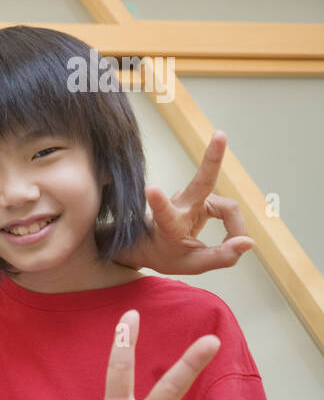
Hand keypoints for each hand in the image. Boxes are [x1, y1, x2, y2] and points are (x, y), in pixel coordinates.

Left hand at [125, 132, 253, 273]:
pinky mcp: (201, 196)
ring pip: (227, 208)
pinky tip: (234, 238)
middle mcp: (180, 205)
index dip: (159, 202)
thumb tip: (249, 242)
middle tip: (220, 134)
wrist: (150, 244)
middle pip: (202, 182)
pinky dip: (234, 226)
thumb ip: (221, 257)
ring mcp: (191, 197)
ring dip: (235, 228)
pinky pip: (228, 210)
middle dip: (213, 158)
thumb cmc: (165, 254)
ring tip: (234, 245)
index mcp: (168, 225)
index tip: (150, 188)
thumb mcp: (191, 265)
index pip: (164, 214)